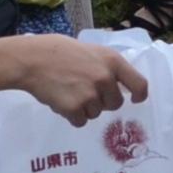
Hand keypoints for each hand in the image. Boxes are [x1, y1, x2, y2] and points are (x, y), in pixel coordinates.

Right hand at [8, 37, 146, 123]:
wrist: (33, 59)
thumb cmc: (60, 52)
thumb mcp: (92, 51)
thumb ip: (108, 67)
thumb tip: (119, 84)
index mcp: (113, 61)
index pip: (140, 84)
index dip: (139, 95)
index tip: (134, 100)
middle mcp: (105, 79)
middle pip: (115, 104)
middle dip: (103, 102)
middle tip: (85, 91)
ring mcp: (90, 94)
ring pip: (96, 114)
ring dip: (85, 108)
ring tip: (69, 92)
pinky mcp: (74, 108)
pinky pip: (80, 121)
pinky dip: (72, 116)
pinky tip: (62, 101)